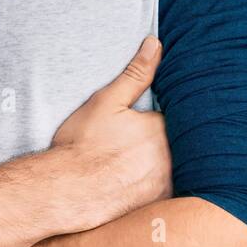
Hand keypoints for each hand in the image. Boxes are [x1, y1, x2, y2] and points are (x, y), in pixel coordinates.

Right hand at [50, 35, 172, 216]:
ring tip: (140, 158)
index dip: (164, 113)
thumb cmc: (83, 144)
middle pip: (180, 141)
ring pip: (176, 165)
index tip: (150, 115)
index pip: (178, 114)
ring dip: (165, 161)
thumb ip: (136, 73)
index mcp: (161, 128)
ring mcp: (166, 182)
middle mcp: (171, 156)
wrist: (66, 191)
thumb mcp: (107, 101)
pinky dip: (159, 182)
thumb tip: (155, 43)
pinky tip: (140, 180)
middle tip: (141, 138)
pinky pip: (169, 188)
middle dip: (166, 137)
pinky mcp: (157, 203)